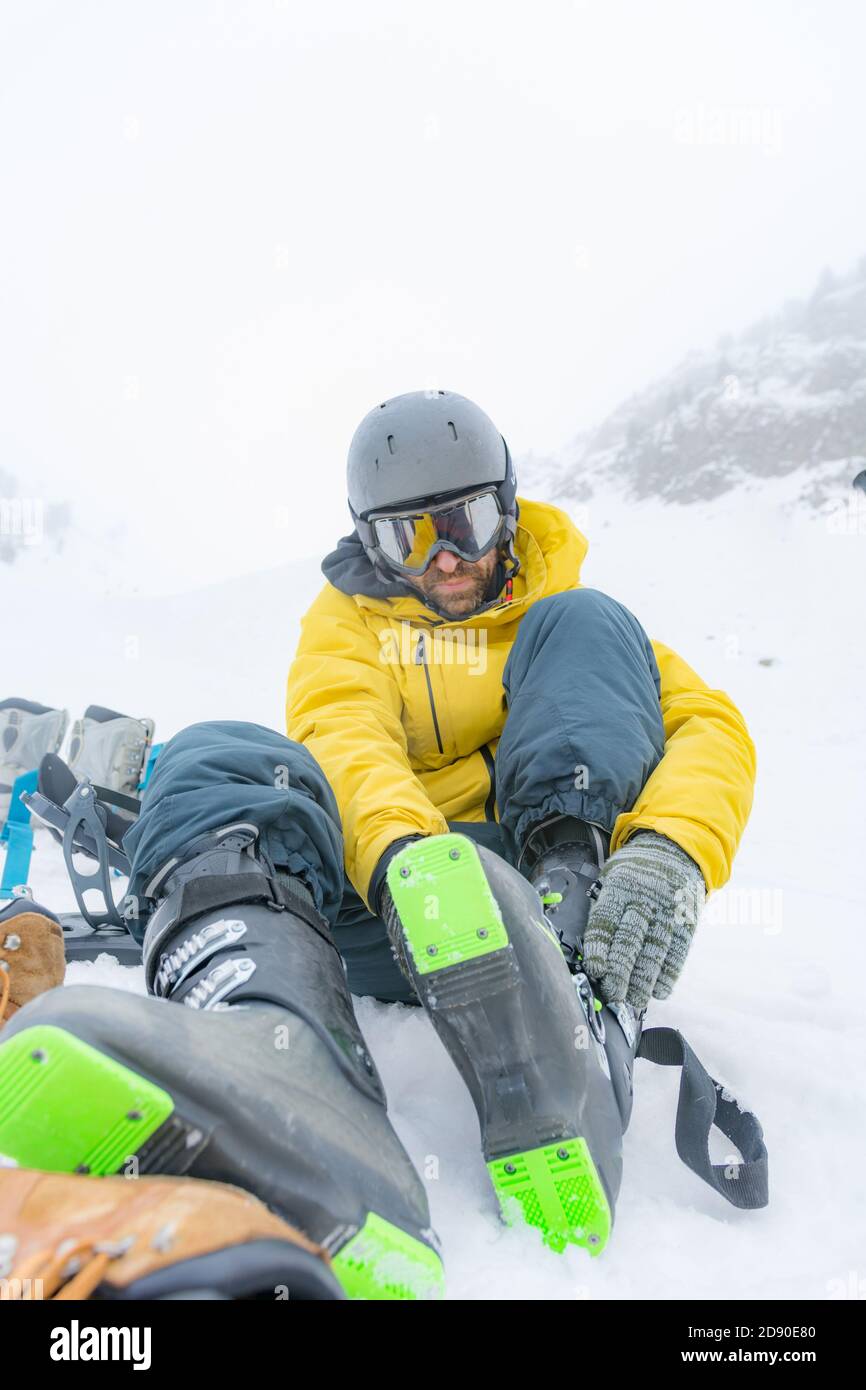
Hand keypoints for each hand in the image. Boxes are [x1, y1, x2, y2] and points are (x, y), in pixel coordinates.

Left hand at [583, 832, 704, 1008]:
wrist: (676, 849)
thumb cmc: (634, 872)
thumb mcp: (611, 878)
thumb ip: (603, 910)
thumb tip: (593, 955)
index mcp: (620, 886)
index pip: (606, 920)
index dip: (599, 948)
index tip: (595, 971)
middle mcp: (645, 898)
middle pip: (631, 939)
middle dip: (621, 971)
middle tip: (615, 994)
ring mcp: (669, 909)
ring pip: (655, 949)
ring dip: (645, 980)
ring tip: (635, 1000)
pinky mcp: (687, 920)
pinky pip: (678, 951)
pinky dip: (669, 974)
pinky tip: (659, 991)